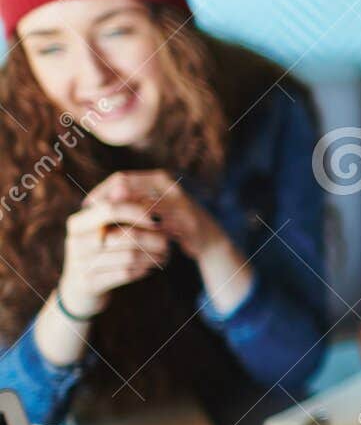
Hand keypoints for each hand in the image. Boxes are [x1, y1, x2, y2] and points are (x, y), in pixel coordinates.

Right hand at [57, 199, 170, 316]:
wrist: (79, 290)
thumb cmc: (98, 253)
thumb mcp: (101, 232)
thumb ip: (118, 215)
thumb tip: (148, 196)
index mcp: (78, 223)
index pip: (110, 209)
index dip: (137, 211)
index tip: (158, 218)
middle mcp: (75, 242)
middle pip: (125, 235)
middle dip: (152, 238)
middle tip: (170, 240)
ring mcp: (81, 264)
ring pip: (129, 256)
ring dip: (153, 255)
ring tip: (166, 254)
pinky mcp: (90, 283)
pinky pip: (126, 273)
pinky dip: (144, 269)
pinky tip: (152, 267)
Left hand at [87, 171, 227, 262]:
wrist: (209, 238)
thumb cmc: (173, 221)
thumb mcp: (152, 205)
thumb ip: (131, 199)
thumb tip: (95, 201)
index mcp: (159, 179)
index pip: (121, 179)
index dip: (101, 191)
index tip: (87, 207)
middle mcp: (170, 188)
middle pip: (128, 191)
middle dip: (108, 206)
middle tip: (93, 221)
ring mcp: (180, 206)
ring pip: (140, 211)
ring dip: (121, 223)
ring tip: (106, 234)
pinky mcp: (186, 225)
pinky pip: (156, 230)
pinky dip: (139, 237)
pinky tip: (126, 245)